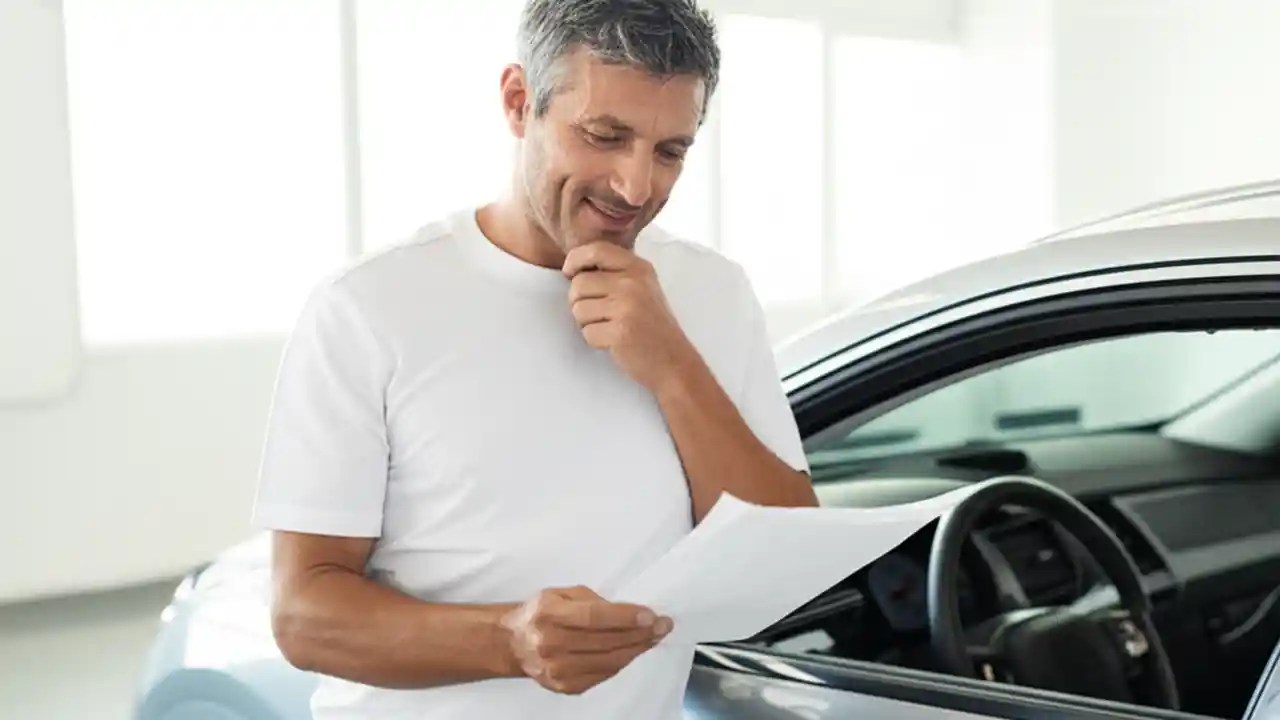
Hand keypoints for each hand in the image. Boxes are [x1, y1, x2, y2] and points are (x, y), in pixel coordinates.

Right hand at [500, 585, 673, 694]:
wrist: (514, 643)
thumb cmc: (541, 612)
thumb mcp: (560, 593)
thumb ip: (591, 599)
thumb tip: (626, 612)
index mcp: (548, 614)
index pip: (594, 617)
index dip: (625, 617)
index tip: (651, 615)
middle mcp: (550, 644)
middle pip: (606, 641)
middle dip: (640, 633)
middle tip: (663, 625)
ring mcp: (557, 670)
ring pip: (609, 661)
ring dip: (637, 648)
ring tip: (654, 637)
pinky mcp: (565, 686)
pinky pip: (603, 674)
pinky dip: (622, 662)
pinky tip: (634, 650)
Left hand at [563, 242, 697, 392]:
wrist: (674, 361)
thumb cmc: (652, 325)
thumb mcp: (642, 287)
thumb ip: (615, 273)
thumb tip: (575, 268)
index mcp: (639, 267)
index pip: (596, 249)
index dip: (575, 260)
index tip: (570, 274)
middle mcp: (633, 282)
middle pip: (579, 283)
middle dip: (579, 301)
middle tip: (598, 314)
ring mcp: (627, 306)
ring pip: (578, 308)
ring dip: (587, 323)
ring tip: (609, 328)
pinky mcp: (620, 332)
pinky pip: (587, 332)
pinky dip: (595, 341)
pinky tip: (614, 342)